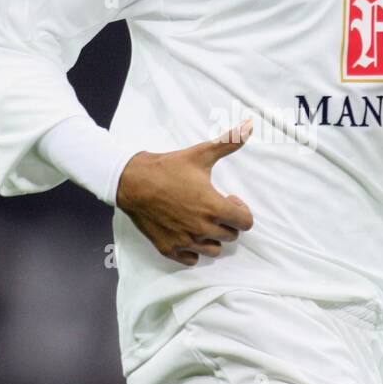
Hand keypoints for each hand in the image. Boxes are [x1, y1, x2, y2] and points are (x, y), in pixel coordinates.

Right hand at [115, 119, 254, 264]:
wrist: (132, 181)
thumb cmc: (167, 168)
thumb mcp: (201, 154)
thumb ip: (229, 142)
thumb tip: (250, 124)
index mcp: (214, 208)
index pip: (246, 223)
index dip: (240, 210)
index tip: (228, 198)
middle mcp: (202, 229)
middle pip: (231, 236)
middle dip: (227, 222)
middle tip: (213, 207)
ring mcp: (186, 241)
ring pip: (214, 250)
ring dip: (213, 237)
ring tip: (202, 220)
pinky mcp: (169, 249)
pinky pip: (192, 259)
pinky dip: (194, 250)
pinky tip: (187, 232)